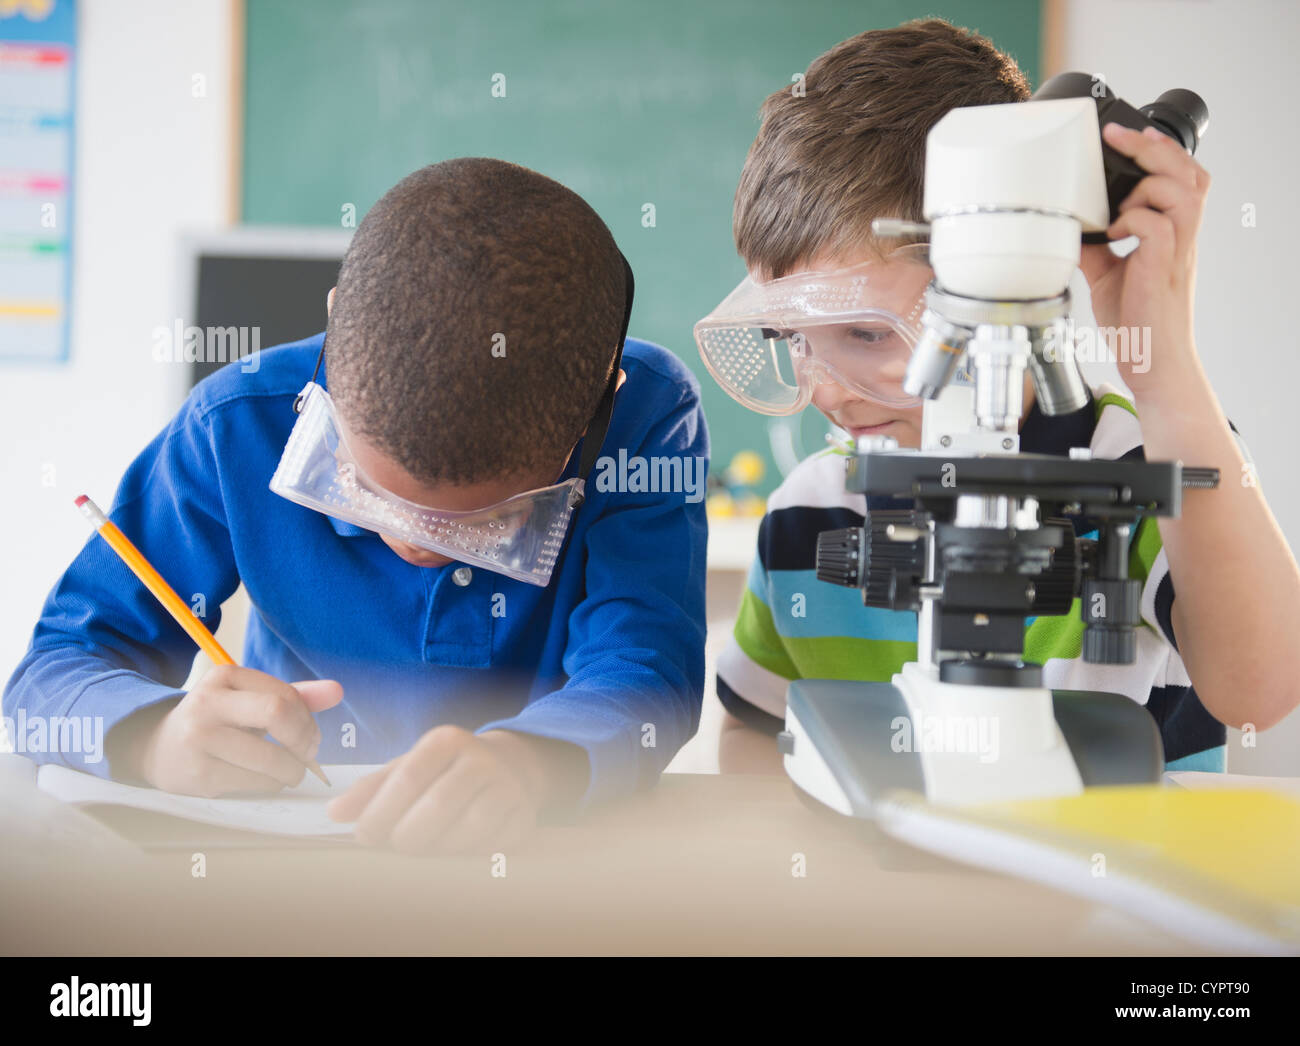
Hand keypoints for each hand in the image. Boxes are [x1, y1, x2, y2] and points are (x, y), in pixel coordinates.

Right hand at [125, 665, 341, 795]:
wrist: (159, 748)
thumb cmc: (218, 722)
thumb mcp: (250, 699)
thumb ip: (295, 696)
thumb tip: (337, 691)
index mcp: (225, 676)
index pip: (285, 695)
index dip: (308, 719)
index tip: (309, 735)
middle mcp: (208, 703)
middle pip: (277, 714)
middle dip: (304, 740)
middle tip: (307, 755)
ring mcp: (200, 739)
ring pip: (271, 758)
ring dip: (292, 770)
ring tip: (290, 771)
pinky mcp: (199, 774)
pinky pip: (255, 783)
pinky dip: (271, 784)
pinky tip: (263, 779)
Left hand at [326, 726, 562, 854]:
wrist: (510, 765)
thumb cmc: (446, 770)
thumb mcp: (410, 766)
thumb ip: (371, 788)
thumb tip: (334, 813)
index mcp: (447, 740)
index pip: (408, 778)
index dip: (380, 812)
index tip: (364, 835)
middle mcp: (481, 759)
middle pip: (437, 807)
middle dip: (406, 836)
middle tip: (395, 845)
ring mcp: (508, 787)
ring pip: (467, 831)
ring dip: (437, 849)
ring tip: (424, 846)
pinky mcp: (524, 815)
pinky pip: (491, 846)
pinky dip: (466, 854)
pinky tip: (455, 846)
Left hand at [1078, 122, 1210, 396]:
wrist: (1152, 364)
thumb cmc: (1137, 323)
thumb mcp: (1108, 276)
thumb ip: (1095, 248)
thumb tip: (1068, 227)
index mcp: (1173, 235)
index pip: (1186, 177)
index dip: (1162, 149)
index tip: (1127, 133)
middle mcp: (1181, 239)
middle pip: (1191, 173)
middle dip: (1155, 147)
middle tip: (1119, 138)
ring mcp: (1175, 254)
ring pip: (1183, 192)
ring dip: (1147, 185)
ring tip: (1120, 206)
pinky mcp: (1161, 272)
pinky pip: (1158, 228)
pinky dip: (1134, 221)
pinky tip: (1115, 235)